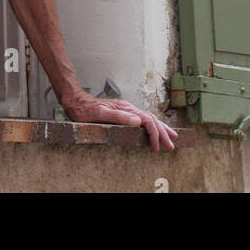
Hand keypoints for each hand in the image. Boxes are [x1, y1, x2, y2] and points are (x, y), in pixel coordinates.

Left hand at [61, 90, 178, 152]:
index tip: (157, 148)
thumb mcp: (101, 114)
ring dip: (162, 129)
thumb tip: (139, 121)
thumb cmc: (86, 109)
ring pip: (150, 119)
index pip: (147, 121)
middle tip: (172, 146)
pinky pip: (143, 120)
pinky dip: (153, 126)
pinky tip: (154, 130)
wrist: (76, 101)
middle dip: (164, 133)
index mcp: (127, 108)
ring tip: (173, 137)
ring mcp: (127, 110)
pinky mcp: (124, 114)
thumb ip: (119, 117)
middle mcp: (129, 108)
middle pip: (152, 120)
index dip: (154, 135)